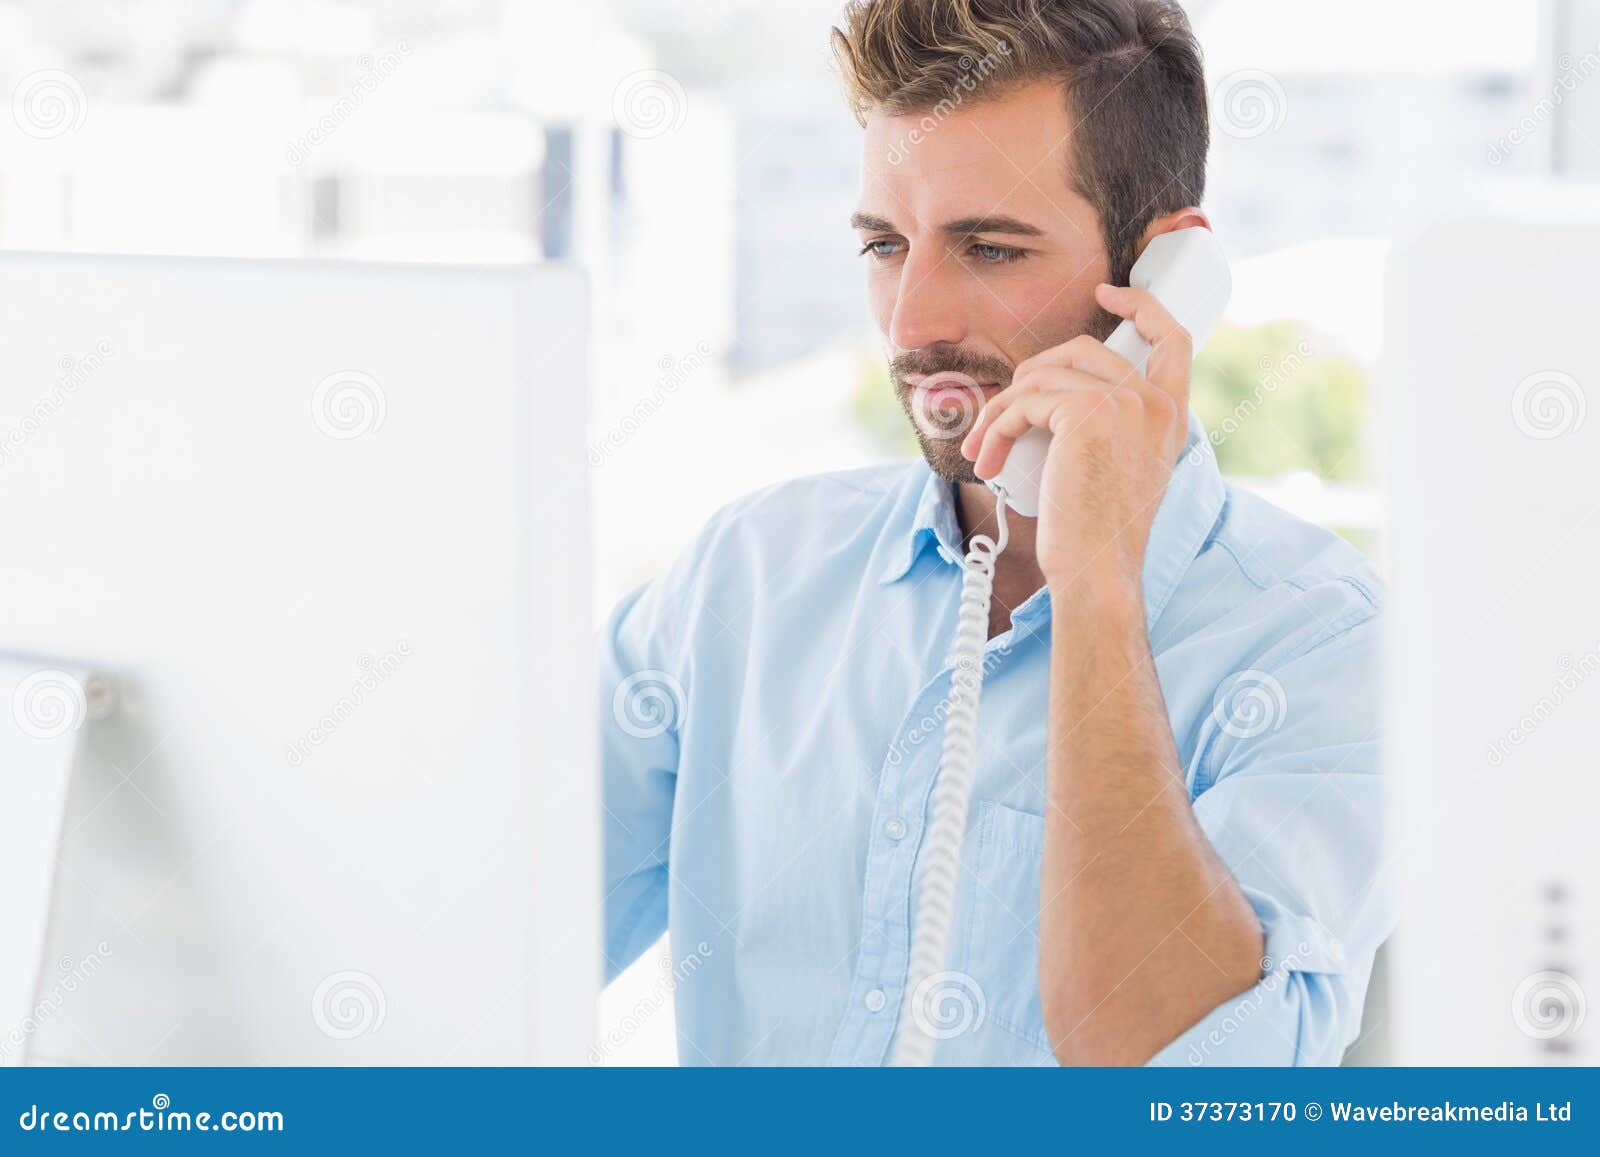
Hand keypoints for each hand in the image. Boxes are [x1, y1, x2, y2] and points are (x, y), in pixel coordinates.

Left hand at [959, 282, 1191, 593]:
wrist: (1098, 570)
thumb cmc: (1097, 533)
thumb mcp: (1120, 467)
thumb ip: (1110, 425)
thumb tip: (1050, 394)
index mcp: (1170, 415)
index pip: (1171, 338)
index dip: (1140, 306)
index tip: (1105, 294)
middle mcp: (1155, 402)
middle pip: (1082, 349)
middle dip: (1030, 376)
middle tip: (1001, 414)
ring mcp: (1125, 403)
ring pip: (1043, 375)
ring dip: (1001, 410)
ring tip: (983, 446)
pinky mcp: (1087, 412)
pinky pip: (1024, 401)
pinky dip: (995, 427)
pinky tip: (986, 457)